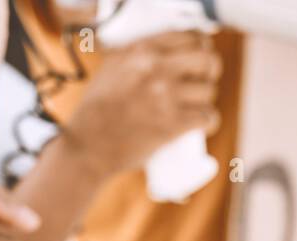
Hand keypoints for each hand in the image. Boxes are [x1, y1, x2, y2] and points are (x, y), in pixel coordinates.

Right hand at [63, 30, 221, 182]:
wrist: (87, 148)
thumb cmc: (94, 112)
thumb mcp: (110, 69)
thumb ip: (134, 55)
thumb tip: (161, 51)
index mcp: (142, 50)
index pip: (190, 36)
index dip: (200, 47)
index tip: (198, 58)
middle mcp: (156, 68)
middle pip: (207, 60)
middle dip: (209, 72)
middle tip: (202, 83)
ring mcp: (166, 96)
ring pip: (209, 91)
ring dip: (205, 101)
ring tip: (194, 108)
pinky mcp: (172, 124)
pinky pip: (208, 117)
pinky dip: (208, 122)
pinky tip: (201, 124)